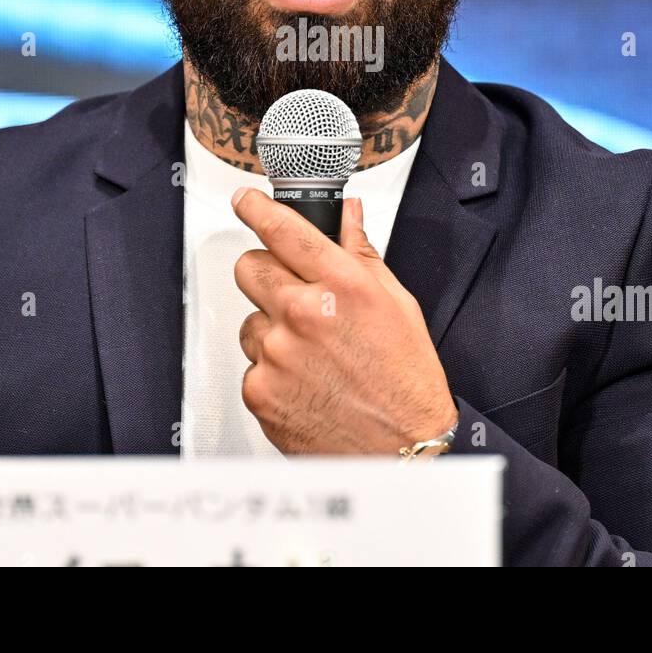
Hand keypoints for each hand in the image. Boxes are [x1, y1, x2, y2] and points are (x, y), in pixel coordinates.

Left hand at [231, 187, 459, 454]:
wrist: (401, 452)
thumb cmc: (405, 381)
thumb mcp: (396, 304)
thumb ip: (361, 254)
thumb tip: (346, 214)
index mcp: (343, 286)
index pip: (284, 230)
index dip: (257, 208)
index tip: (246, 200)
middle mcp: (305, 314)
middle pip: (249, 267)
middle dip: (267, 273)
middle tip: (291, 293)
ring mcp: (277, 354)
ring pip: (249, 319)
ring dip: (271, 328)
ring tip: (310, 353)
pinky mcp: (259, 391)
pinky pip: (251, 364)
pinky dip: (271, 370)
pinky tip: (305, 382)